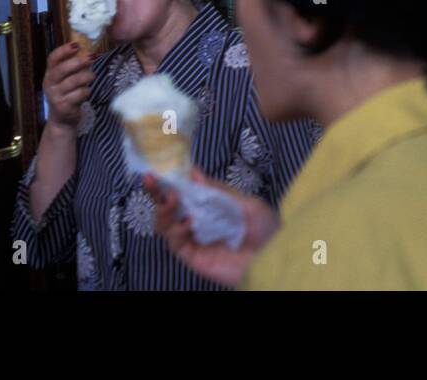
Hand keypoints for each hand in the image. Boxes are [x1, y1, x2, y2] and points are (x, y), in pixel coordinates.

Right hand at [43, 42, 94, 129]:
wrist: (62, 119)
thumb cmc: (68, 93)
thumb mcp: (67, 78)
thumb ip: (74, 65)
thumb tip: (90, 50)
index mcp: (50, 73)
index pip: (52, 58)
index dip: (63, 50)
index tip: (77, 45)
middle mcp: (49, 83)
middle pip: (62, 69)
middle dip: (78, 61)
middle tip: (92, 56)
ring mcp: (55, 95)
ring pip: (73, 81)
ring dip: (86, 76)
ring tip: (92, 76)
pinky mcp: (63, 106)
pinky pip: (79, 94)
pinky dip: (86, 90)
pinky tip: (87, 91)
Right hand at [145, 169, 280, 287]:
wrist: (275, 259)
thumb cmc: (267, 231)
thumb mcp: (247, 204)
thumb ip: (219, 191)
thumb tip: (194, 173)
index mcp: (213, 208)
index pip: (188, 193)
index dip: (174, 181)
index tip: (163, 167)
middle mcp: (201, 223)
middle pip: (171, 208)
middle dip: (158, 193)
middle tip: (150, 179)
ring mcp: (196, 240)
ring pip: (166, 225)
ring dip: (164, 210)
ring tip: (170, 199)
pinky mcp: (193, 257)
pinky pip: (176, 243)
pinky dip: (177, 230)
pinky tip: (187, 222)